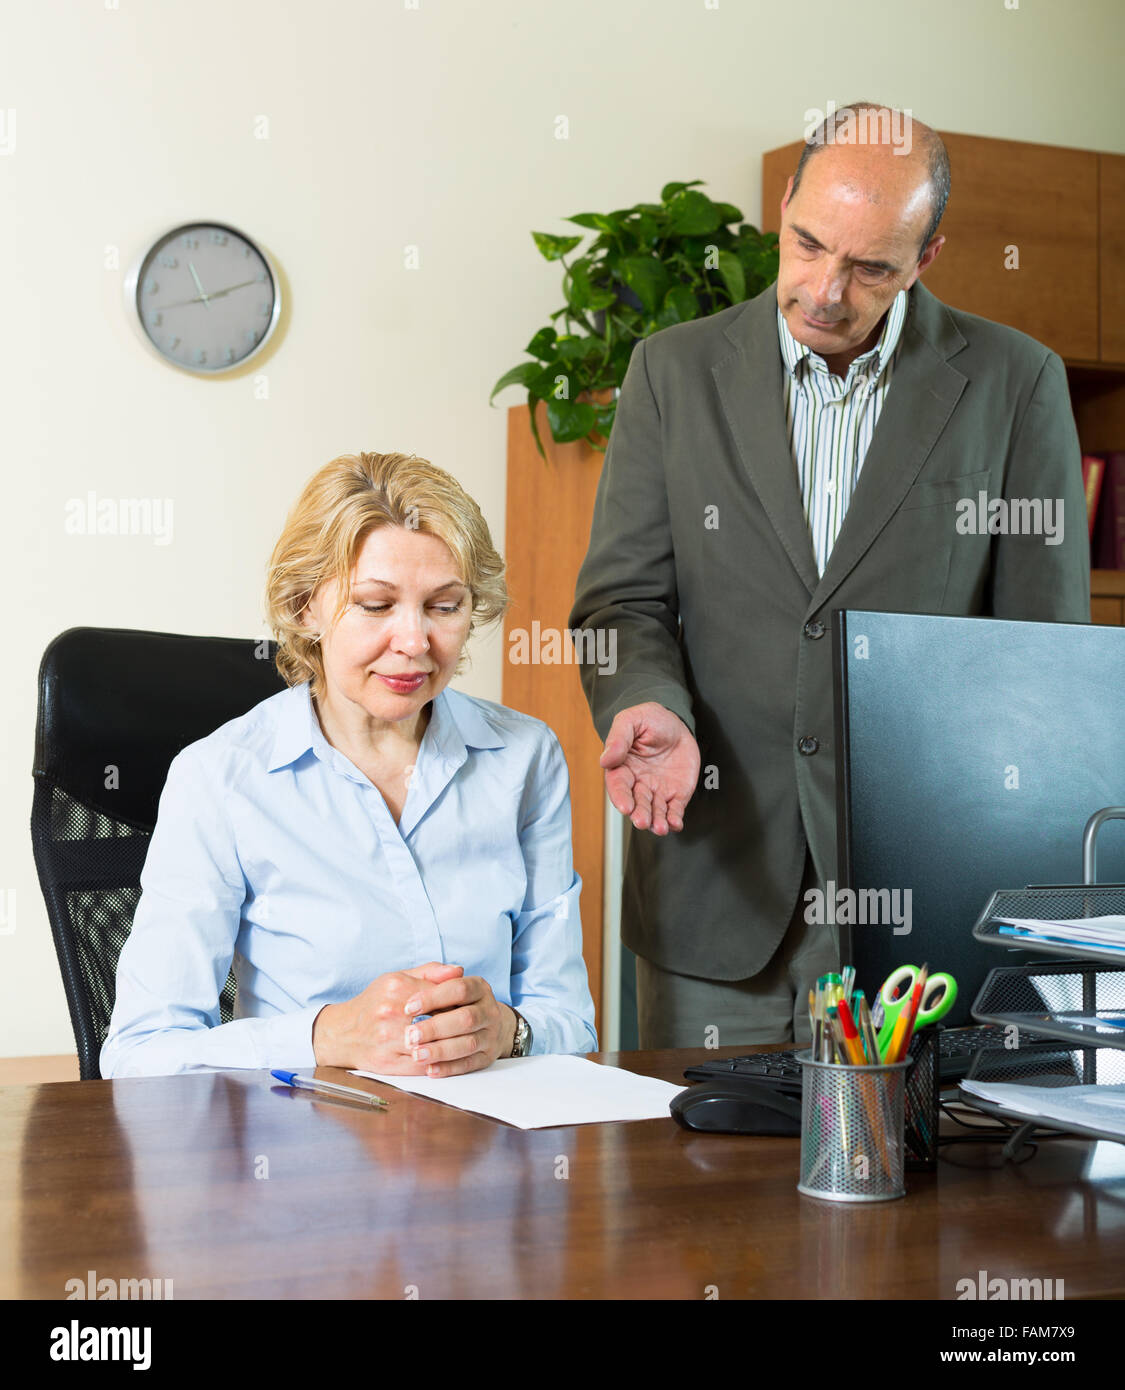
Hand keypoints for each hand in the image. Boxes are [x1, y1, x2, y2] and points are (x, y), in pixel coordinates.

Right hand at [312, 961, 466, 1073]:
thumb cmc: (374, 1003)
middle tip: (470, 1026)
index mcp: (397, 988)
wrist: (342, 1033)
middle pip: (439, 1020)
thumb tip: (459, 971)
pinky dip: (438, 1064)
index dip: (459, 1002)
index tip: (469, 1006)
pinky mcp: (388, 1064)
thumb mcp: (396, 978)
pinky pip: (422, 1066)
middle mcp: (391, 1013)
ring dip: (450, 1046)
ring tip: (462, 1042)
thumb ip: (430, 972)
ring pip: (432, 1045)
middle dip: (457, 1024)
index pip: (440, 994)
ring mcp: (388, 1040)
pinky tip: (446, 1058)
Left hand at [401, 972, 517, 1077]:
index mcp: (479, 988)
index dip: (434, 997)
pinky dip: (449, 1068)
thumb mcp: (443, 983)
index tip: (409, 1007)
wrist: (486, 1023)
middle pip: (466, 1018)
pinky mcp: (487, 1057)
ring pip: (468, 1044)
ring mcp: (490, 1035)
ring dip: (441, 1050)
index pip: (459, 989)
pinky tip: (430, 1069)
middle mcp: (489, 1010)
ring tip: (417, 1054)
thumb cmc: (455, 1001)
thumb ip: (436, 974)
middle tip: (410, 1036)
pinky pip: (470, 1064)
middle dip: (436, 1028)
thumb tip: (449, 970)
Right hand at [601, 701, 699, 833]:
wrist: (675, 722)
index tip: (625, 807)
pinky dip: (675, 819)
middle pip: (637, 803)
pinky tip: (676, 824)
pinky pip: (675, 809)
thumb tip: (605, 760)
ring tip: (660, 828)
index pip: (618, 786)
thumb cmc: (649, 719)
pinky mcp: (676, 794)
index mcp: (622, 768)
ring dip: (657, 822)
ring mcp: (657, 790)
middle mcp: (638, 783)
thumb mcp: (631, 720)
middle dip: (640, 814)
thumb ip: (618, 739)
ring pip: (655, 811)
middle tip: (643, 822)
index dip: (621, 797)